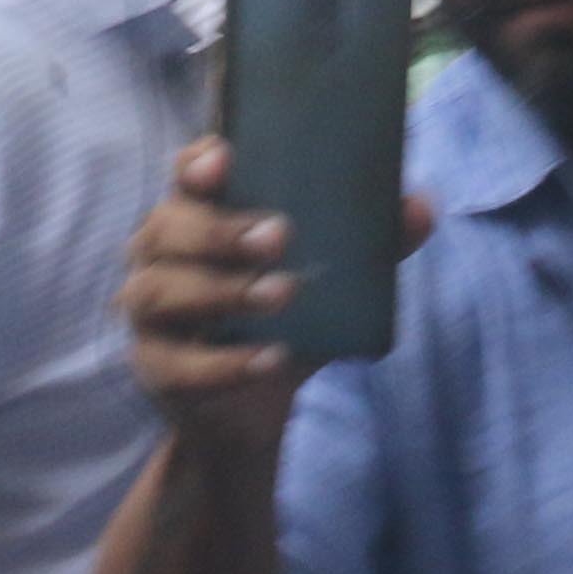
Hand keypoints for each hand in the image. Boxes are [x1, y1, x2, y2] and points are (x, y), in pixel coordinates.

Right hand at [118, 140, 432, 451]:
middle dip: (219, 229)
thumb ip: (371, 247)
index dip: (197, 164)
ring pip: (161, 291)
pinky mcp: (157, 371)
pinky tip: (271, 358)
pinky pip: (181, 365)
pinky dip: (227, 363)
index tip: (225, 158)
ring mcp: (151, 317)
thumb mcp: (329, 285)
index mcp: (197, 222)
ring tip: (283, 293)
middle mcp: (160, 259)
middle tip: (280, 234)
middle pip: (166, 230)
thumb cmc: (282, 325)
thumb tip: (422, 206)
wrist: (250, 415)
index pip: (185, 180)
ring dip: (223, 290)